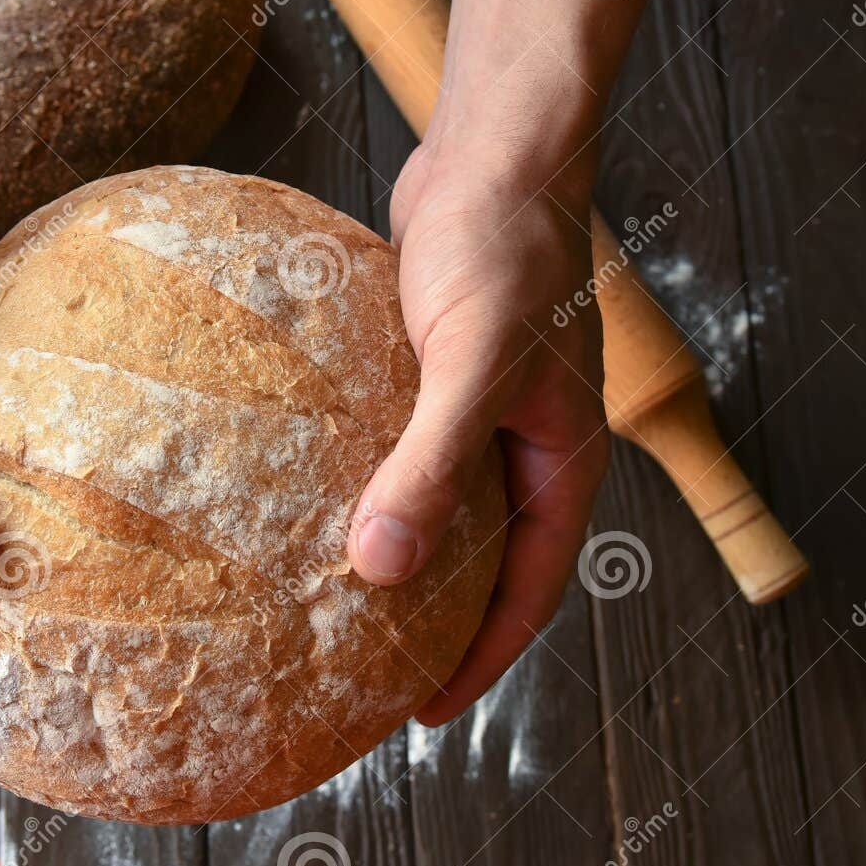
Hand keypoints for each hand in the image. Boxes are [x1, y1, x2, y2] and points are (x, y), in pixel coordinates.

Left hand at [348, 142, 610, 725]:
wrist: (495, 153)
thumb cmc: (504, 251)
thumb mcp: (472, 367)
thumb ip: (432, 467)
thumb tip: (379, 571)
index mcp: (563, 466)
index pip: (527, 596)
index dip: (479, 662)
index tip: (420, 713)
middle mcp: (526, 449)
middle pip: (483, 565)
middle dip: (436, 625)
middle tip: (369, 676)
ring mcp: (479, 412)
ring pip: (438, 507)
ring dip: (396, 552)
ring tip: (328, 600)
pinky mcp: (429, 375)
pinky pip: (397, 449)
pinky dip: (363, 481)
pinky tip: (301, 499)